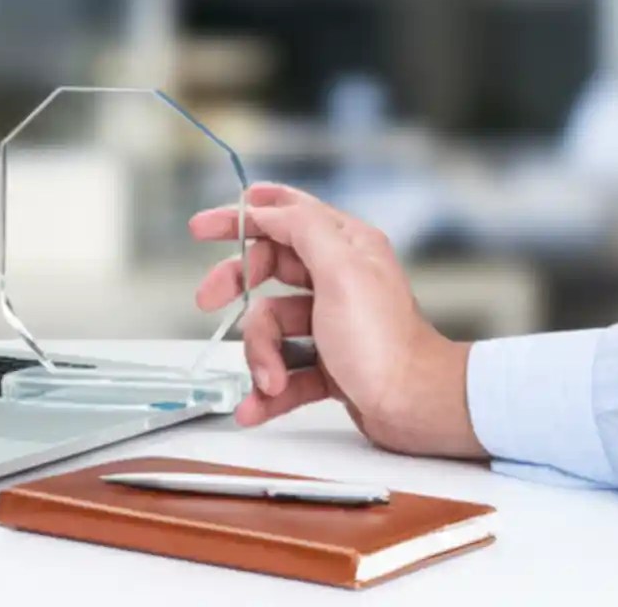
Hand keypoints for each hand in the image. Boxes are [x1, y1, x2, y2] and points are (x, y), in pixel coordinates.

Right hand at [189, 183, 486, 458]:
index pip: (284, 217)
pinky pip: (283, 369)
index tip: (200, 227)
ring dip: (261, 357)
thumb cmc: (384, 342)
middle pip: (266, 271)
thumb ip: (304, 231)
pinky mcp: (328, 363)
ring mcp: (330, 323)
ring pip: (269, 328)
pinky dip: (267, 390)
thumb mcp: (342, 273)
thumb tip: (269, 208)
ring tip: (270, 381)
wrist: (416, 408)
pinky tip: (255, 407)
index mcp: (345, 248)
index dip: (240, 218)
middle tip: (208, 301)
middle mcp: (337, 280)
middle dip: (236, 290)